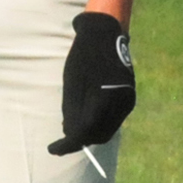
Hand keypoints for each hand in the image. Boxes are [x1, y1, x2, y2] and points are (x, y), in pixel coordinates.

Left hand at [47, 11, 134, 155]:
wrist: (105, 33)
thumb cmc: (83, 56)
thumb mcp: (71, 83)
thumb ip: (71, 111)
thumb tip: (69, 134)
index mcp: (105, 98)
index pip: (86, 131)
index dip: (68, 144)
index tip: (53, 149)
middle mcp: (121, 103)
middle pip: (99, 135)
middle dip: (80, 140)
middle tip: (61, 140)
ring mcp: (128, 101)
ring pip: (107, 129)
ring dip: (90, 133)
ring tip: (70, 127)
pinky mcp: (128, 98)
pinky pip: (113, 119)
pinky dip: (98, 123)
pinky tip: (84, 117)